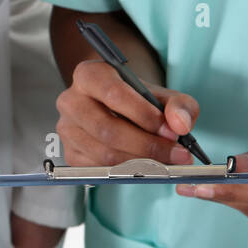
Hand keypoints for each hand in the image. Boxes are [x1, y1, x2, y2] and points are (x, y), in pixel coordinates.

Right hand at [56, 60, 200, 167]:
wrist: (120, 111)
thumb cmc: (139, 101)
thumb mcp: (163, 96)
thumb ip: (179, 105)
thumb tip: (180, 125)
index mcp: (89, 75)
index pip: (113, 94)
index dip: (144, 115)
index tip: (171, 131)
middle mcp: (70, 100)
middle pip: (107, 129)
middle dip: (147, 145)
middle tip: (176, 154)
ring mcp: (67, 129)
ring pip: (104, 154)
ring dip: (141, 163)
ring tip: (167, 162)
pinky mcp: (70, 154)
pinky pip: (100, 169)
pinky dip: (127, 172)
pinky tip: (146, 166)